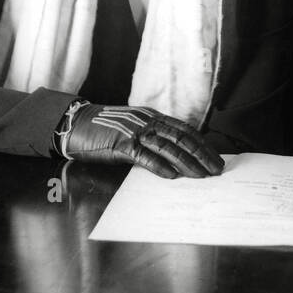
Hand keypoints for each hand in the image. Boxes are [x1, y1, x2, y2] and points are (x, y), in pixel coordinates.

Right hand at [60, 103, 223, 178]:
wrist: (76, 124)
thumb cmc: (106, 129)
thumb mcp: (135, 126)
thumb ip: (154, 136)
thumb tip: (177, 154)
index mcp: (153, 117)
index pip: (185, 130)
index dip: (203, 144)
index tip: (215, 158)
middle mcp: (148, 122)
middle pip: (182, 138)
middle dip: (202, 155)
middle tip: (216, 169)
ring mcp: (135, 132)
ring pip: (168, 147)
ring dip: (187, 163)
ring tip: (201, 175)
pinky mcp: (121, 144)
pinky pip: (144, 156)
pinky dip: (159, 166)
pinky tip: (172, 176)